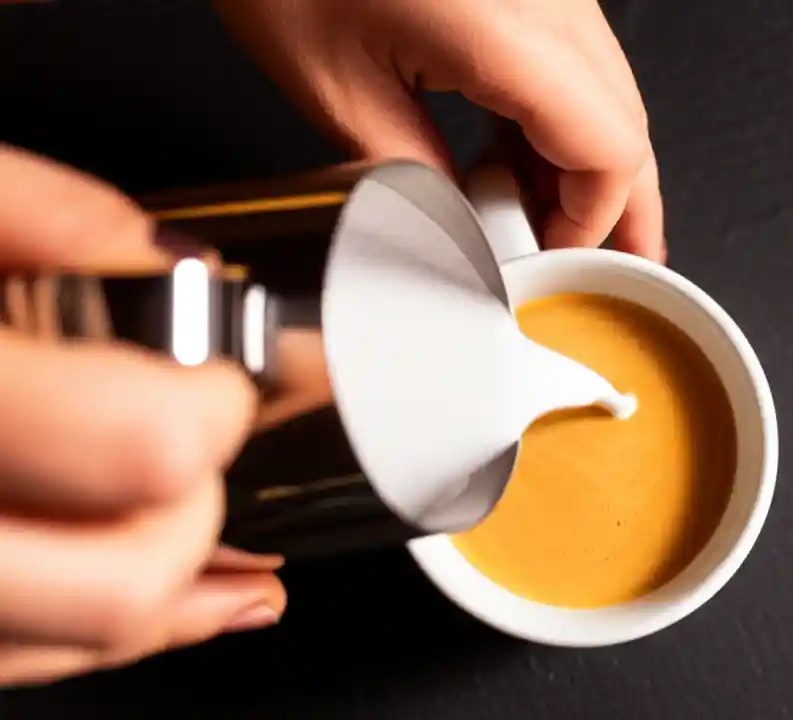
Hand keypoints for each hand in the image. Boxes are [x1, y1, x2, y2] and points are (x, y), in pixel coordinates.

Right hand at [0, 146, 285, 687]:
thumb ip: (33, 212)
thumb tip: (160, 248)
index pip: (143, 449)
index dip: (211, 413)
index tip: (218, 377)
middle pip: (123, 578)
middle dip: (195, 509)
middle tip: (204, 444)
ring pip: (81, 640)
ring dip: (179, 587)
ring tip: (222, 530)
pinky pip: (33, 662)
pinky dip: (125, 629)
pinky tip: (185, 595)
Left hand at [214, 0, 664, 261]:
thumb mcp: (335, 85)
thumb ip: (411, 173)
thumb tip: (457, 232)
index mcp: (506, 27)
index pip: (609, 148)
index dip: (592, 221)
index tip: (550, 258)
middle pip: (624, 123)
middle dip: (607, 204)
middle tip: (588, 262)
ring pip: (608, 95)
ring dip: (583, 165)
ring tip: (544, 222)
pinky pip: (574, 64)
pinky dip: (558, 122)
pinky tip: (519, 161)